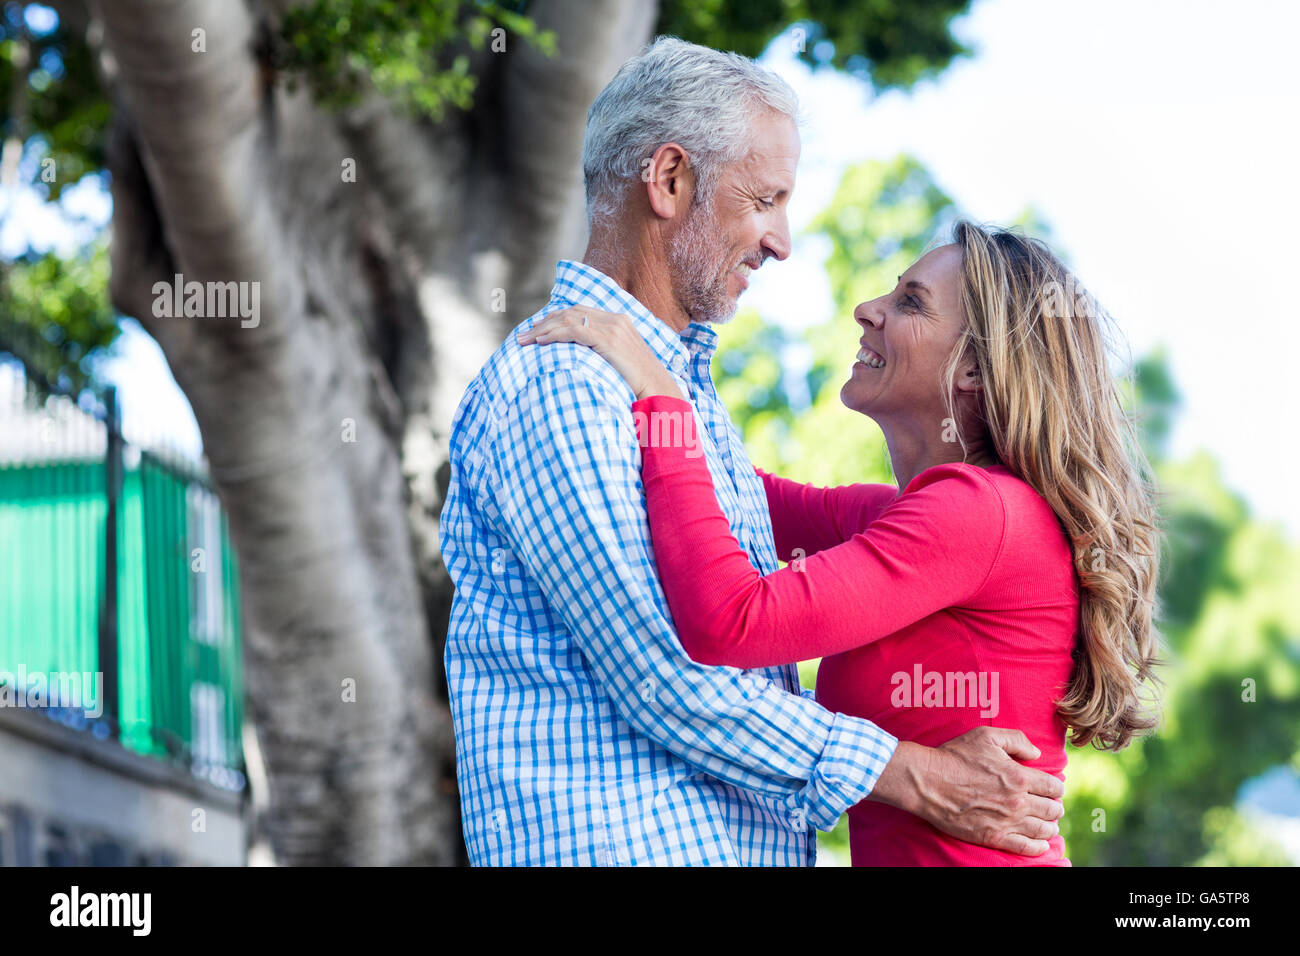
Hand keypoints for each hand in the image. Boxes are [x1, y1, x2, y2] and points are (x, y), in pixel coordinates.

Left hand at [516, 306, 683, 399]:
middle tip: (523, 335)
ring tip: (525, 340)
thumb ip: (603, 353)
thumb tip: (580, 359)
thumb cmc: (640, 384)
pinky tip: (541, 343)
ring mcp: (613, 327)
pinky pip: (575, 330)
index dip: (555, 319)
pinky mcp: (609, 339)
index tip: (537, 330)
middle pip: (571, 312)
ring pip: (569, 319)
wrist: (659, 390)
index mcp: (619, 321)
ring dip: (543, 329)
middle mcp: (615, 319)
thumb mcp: (620, 362)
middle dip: (544, 322)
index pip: (579, 311)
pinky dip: (555, 334)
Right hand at [868, 729, 1064, 855]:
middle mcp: (1017, 801)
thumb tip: (1036, 753)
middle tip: (1051, 806)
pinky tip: (1040, 844)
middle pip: (1052, 809)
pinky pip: (1026, 848)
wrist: (928, 782)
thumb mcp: (986, 736)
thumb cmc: (955, 756)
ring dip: (1049, 826)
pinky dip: (1038, 847)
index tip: (1051, 788)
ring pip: (1043, 829)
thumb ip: (1017, 740)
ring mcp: (1006, 822)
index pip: (1053, 787)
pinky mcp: (993, 837)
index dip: (1056, 787)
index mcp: (1019, 776)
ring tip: (1048, 824)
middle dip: (1054, 807)